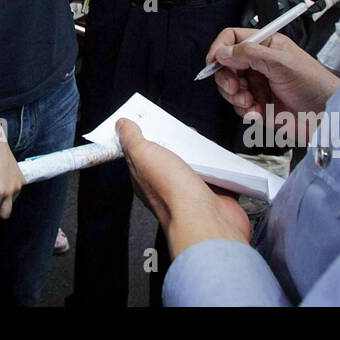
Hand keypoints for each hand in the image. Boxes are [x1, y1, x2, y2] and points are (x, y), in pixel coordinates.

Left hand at [118, 118, 249, 257]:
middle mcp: (167, 185)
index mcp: (145, 177)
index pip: (141, 152)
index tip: (153, 120)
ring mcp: (191, 190)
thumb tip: (122, 124)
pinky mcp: (213, 193)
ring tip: (201, 139)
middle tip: (183, 128)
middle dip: (177, 140)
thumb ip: (131, 138)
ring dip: (199, 151)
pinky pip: (215, 173)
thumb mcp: (143, 154)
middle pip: (170, 155)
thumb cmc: (172, 191)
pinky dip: (218, 164)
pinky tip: (217, 156)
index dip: (146, 135)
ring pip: (194, 163)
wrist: (206, 219)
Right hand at [206, 29, 339, 133]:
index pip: (233, 39)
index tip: (215, 62)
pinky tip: (259, 112)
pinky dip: (246, 111)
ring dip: (236, 97)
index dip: (220, 49)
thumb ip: (250, 54)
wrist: (327, 118)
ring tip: (251, 102)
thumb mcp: (282, 64)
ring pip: (230, 88)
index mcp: (266, 45)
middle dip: (226, 78)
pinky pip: (239, 107)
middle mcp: (259, 63)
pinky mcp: (258, 105)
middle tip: (235, 88)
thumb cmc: (315, 85)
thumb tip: (223, 52)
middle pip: (226, 65)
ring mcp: (258, 85)